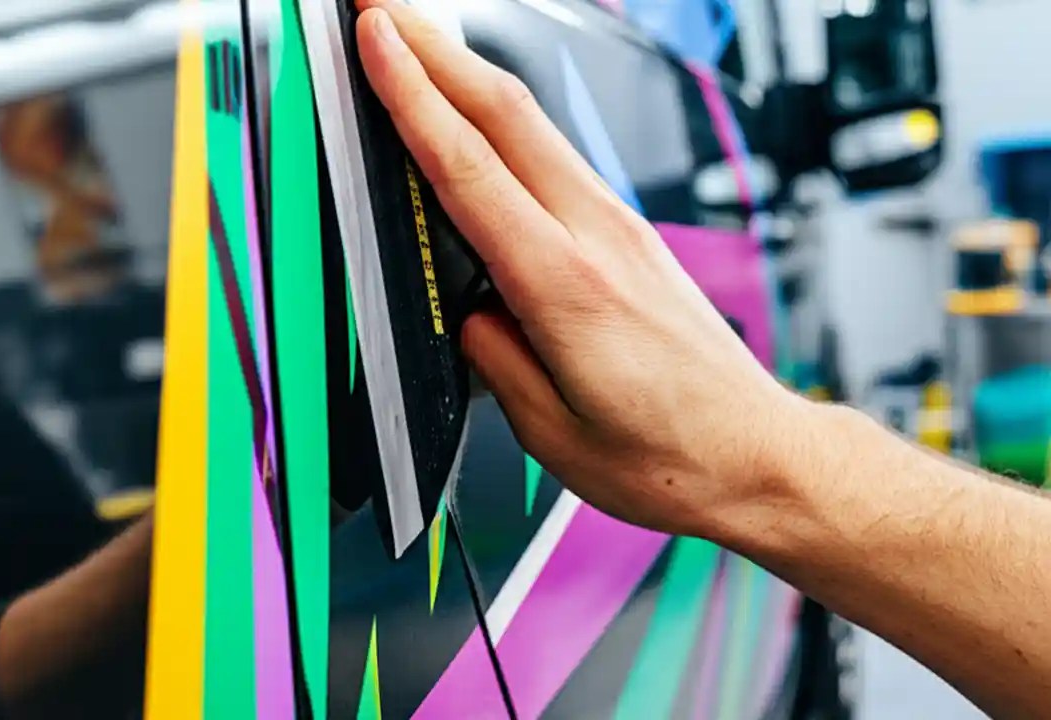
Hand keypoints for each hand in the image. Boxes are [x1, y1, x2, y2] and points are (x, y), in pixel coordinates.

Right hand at [355, 1, 812, 536]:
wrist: (757, 455)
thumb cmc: (669, 455)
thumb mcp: (550, 431)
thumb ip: (494, 355)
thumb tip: (465, 310)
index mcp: (566, 286)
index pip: (469, 168)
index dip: (412, 95)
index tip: (374, 41)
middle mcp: (599, 237)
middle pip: (505, 113)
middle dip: (434, 46)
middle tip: (379, 5)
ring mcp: (620, 227)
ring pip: (531, 125)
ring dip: (468, 72)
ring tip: (417, 41)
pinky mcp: (629, 235)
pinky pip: (554, 156)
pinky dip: (504, 118)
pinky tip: (480, 114)